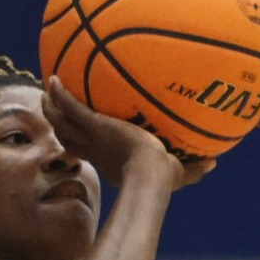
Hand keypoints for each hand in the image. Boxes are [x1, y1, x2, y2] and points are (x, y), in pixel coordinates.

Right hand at [42, 77, 215, 189]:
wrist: (149, 175)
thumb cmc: (164, 180)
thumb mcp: (180, 173)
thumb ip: (196, 169)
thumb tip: (214, 164)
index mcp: (110, 162)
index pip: (91, 153)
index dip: (83, 145)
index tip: (81, 138)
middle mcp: (96, 151)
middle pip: (69, 139)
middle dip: (61, 126)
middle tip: (54, 114)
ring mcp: (93, 137)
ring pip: (62, 124)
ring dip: (52, 110)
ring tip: (45, 96)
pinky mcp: (95, 124)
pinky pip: (72, 106)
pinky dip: (60, 94)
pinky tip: (53, 79)